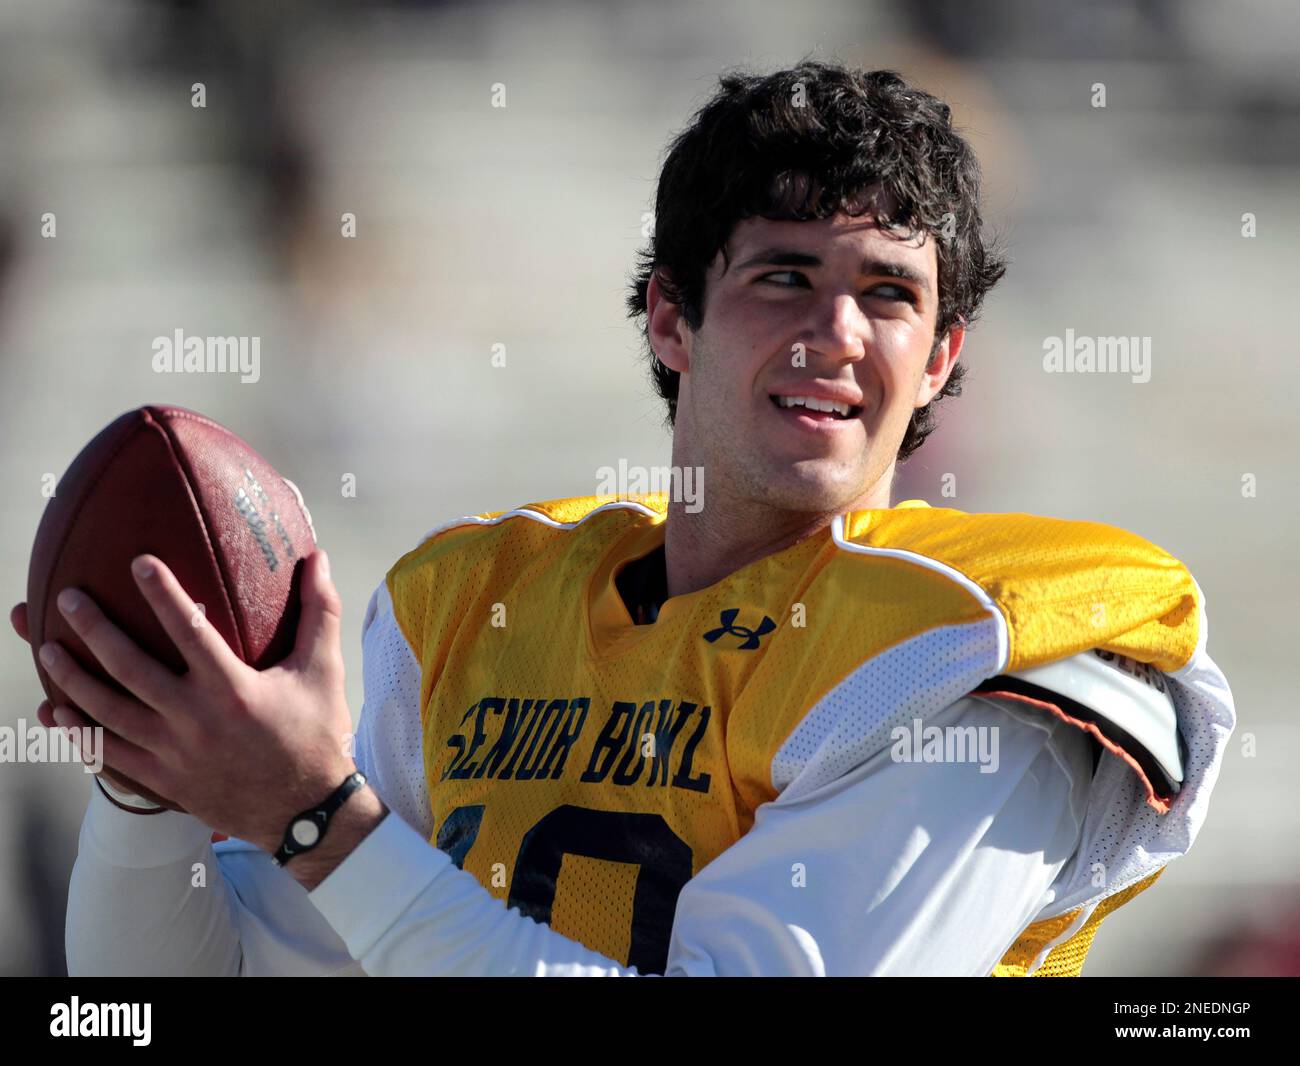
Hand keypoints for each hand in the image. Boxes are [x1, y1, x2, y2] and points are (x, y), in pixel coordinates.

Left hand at [24, 550, 357, 850]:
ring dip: (73, 679)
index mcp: (234, 689)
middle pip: (130, 668)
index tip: (138, 562)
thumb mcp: (324, 671)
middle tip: (69, 598)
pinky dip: (78, 732)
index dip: (162, 593)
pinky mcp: (163, 780)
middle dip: (94, 629)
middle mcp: (196, 720)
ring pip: (108, 712)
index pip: (190, 630)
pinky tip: (57, 711)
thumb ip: (320, 612)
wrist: (307, 812)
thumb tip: (318, 558)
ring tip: (49, 650)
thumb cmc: (318, 734)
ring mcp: (174, 754)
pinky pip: (109, 754)